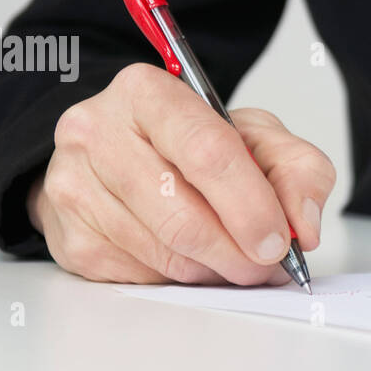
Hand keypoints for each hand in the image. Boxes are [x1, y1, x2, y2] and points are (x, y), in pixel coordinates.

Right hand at [28, 63, 335, 283]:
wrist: (123, 155)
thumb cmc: (190, 143)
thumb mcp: (254, 136)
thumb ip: (296, 169)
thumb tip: (303, 225)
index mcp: (146, 92)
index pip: (206, 152)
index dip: (250, 205)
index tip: (278, 241)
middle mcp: (96, 132)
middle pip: (181, 214)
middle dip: (236, 251)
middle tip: (265, 265)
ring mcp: (73, 186)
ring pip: (163, 252)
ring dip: (213, 269)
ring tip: (233, 259)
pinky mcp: (68, 236)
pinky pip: (141, 276)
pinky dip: (179, 278)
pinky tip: (190, 258)